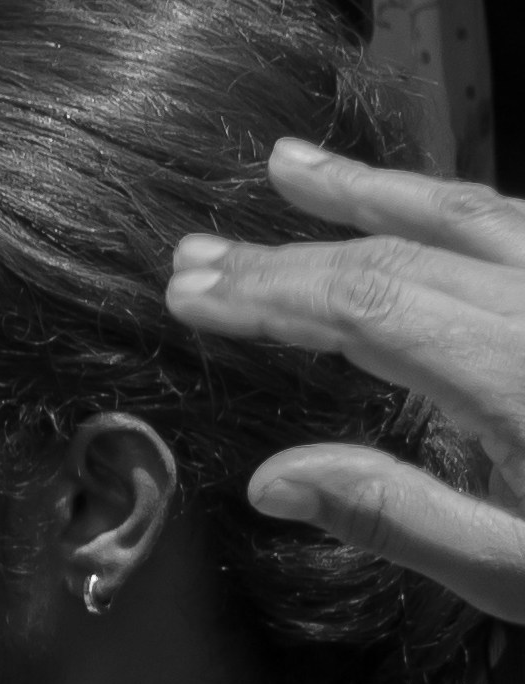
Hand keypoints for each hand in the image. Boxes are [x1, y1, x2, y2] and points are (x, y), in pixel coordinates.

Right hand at [174, 137, 524, 619]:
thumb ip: (402, 516)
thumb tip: (275, 477)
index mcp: (516, 376)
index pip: (366, 303)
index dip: (270, 292)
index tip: (190, 292)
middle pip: (404, 254)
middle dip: (293, 251)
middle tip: (198, 253)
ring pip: (476, 216)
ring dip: (377, 192)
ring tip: (294, 167)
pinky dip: (462, 210)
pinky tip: (431, 208)